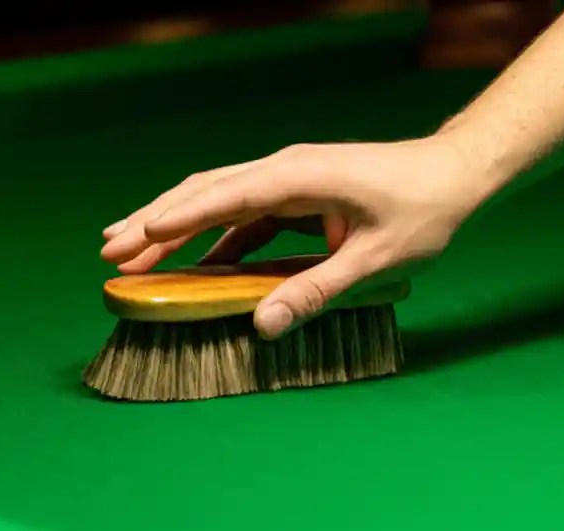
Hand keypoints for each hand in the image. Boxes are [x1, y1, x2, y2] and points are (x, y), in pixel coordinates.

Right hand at [99, 137, 491, 338]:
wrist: (456, 172)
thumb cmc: (424, 210)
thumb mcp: (376, 258)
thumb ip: (316, 290)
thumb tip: (262, 326)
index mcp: (297, 177)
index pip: (224, 197)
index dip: (179, 219)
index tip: (137, 238)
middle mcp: (281, 170)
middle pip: (202, 193)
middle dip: (152, 222)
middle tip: (107, 253)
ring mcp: (283, 179)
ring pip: (212, 199)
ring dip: (169, 224)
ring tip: (125, 249)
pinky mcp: (289, 193)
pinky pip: (235, 212)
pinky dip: (205, 234)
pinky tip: (186, 259)